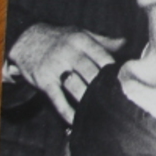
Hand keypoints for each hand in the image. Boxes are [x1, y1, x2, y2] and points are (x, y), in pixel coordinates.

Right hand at [7, 23, 124, 124]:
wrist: (27, 40)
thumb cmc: (62, 39)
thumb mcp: (82, 34)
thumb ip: (105, 41)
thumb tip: (128, 43)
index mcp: (83, 41)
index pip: (104, 58)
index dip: (116, 72)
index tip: (126, 85)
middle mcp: (70, 53)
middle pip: (92, 74)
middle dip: (105, 89)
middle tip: (117, 103)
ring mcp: (56, 67)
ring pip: (77, 88)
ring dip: (89, 103)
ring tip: (102, 115)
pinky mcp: (44, 81)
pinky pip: (58, 100)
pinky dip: (68, 112)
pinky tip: (77, 121)